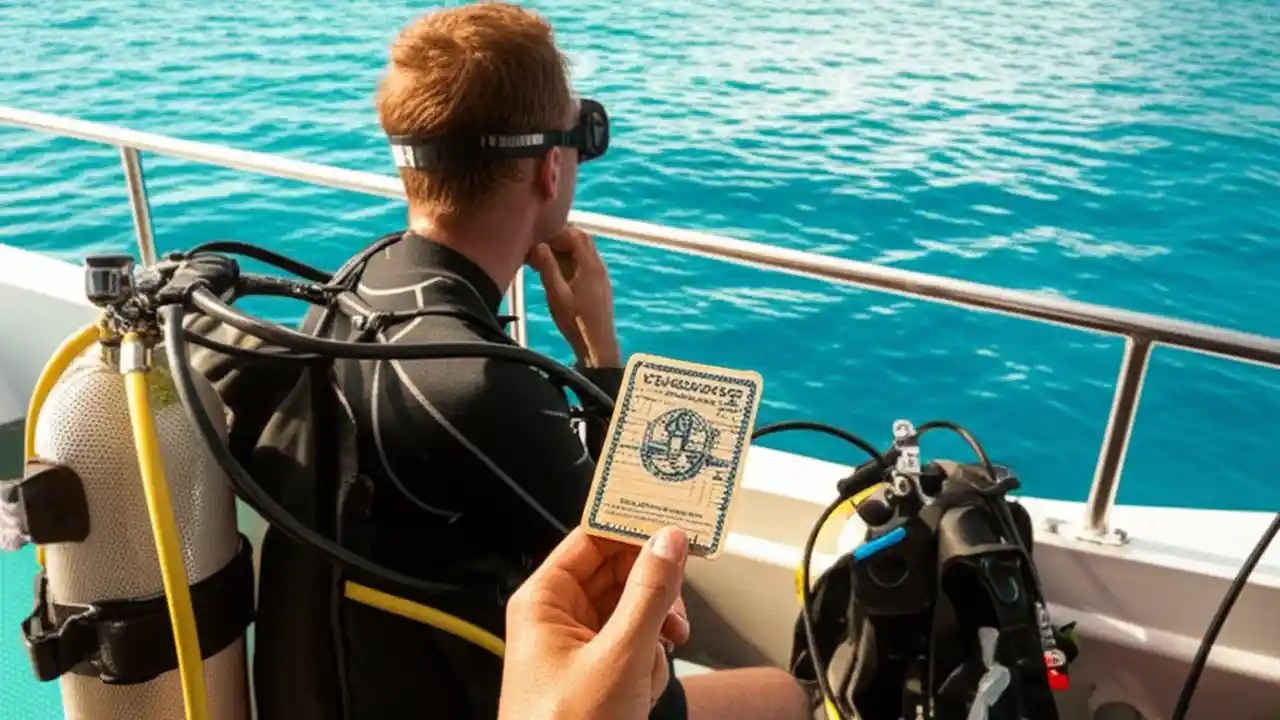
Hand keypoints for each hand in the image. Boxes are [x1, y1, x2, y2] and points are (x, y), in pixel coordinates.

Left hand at [498, 526, 689, 719]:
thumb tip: (667, 543)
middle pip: (619, 573)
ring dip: (653, 636)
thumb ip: (648, 596)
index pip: (591, 538)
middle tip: (673, 607)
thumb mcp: (618, 657)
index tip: (672, 524)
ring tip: (653, 660)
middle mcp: (559, 618)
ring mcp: (581, 646)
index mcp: (543, 601)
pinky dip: (648, 663)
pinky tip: (644, 686)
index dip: (631, 528)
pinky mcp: (599, 672)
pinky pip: (635, 645)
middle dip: (652, 595)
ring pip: (634, 611)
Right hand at [528, 226, 620, 366]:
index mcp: (590, 266)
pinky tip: (559, 277)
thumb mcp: (556, 295)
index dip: (557, 235)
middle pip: (582, 239)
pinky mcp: (601, 285)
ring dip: (566, 252)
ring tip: (547, 265)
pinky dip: (572, 262)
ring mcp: (602, 276)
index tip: (540, 245)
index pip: (576, 235)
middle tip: (542, 252)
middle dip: (561, 241)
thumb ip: (548, 268)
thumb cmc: (576, 322)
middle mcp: (599, 267)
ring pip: (585, 252)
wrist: (598, 344)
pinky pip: (587, 264)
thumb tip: (538, 246)